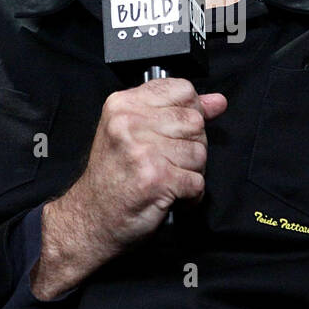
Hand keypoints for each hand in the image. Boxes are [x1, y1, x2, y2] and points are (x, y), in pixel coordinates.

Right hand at [31, 79, 226, 299]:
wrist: (91, 218)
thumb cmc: (112, 177)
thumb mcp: (135, 132)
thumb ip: (176, 111)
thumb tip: (218, 101)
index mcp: (124, 104)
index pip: (182, 89)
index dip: (189, 112)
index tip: (176, 131)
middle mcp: (130, 122)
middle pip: (195, 122)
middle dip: (191, 146)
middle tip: (167, 162)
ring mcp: (143, 150)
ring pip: (200, 152)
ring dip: (190, 172)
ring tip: (166, 179)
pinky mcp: (156, 178)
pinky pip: (198, 182)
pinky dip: (190, 196)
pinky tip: (170, 195)